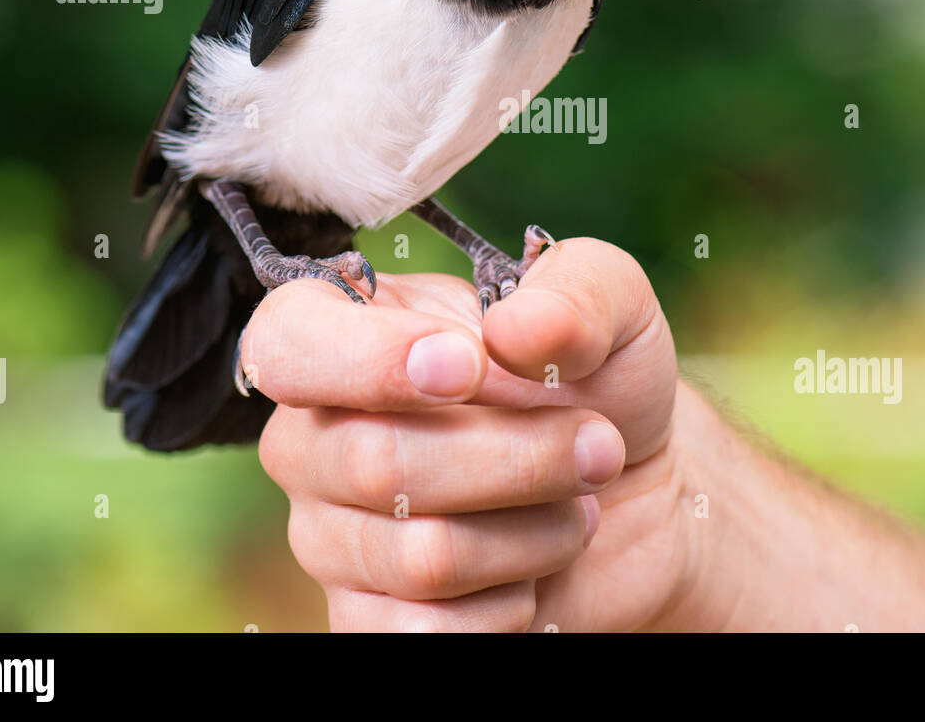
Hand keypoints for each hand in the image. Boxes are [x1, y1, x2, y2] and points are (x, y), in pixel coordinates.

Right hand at [243, 237, 691, 630]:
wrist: (636, 493)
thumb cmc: (601, 378)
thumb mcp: (614, 304)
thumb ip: (577, 292)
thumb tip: (514, 331)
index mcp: (347, 331)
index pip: (288, 341)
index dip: (367, 359)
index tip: (468, 366)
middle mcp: (315, 434)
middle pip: (373, 461)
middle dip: (515, 457)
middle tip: (596, 444)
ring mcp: (330, 534)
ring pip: (418, 554)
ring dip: (533, 532)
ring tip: (577, 502)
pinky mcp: (367, 619)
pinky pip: (426, 633)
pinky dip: (512, 606)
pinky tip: (535, 572)